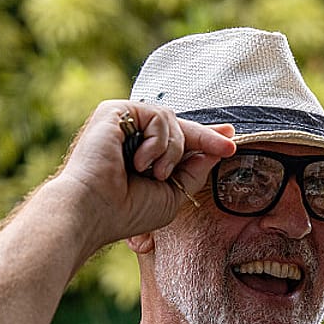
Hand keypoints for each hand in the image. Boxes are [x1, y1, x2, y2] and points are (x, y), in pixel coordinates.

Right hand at [57, 100, 235, 240]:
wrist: (94, 210)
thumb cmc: (126, 211)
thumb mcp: (172, 194)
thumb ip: (193, 171)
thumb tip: (217, 150)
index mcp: (140, 156)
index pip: (177, 140)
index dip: (205, 137)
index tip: (229, 136)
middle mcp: (130, 136)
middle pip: (178, 126)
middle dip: (205, 136)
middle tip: (227, 144)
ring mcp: (121, 123)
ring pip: (171, 121)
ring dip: (172, 151)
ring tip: (153, 173)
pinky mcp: (113, 111)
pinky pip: (157, 116)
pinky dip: (158, 142)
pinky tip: (139, 162)